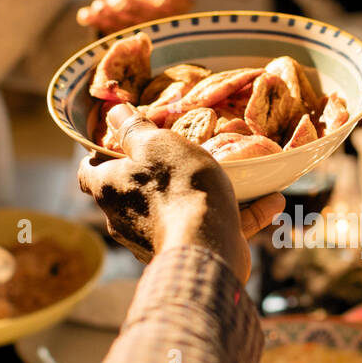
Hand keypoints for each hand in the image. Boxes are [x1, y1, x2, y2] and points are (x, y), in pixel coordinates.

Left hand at [77, 0, 203, 34]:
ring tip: (99, 5)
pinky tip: (85, 15)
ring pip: (132, 23)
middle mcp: (166, 16)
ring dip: (114, 16)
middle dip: (134, 6)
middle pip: (152, 14)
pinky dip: (98, 21)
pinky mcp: (125, 33)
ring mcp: (145, 27)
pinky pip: (113, 29)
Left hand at [78, 104, 283, 280]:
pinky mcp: (189, 253)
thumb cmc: (177, 187)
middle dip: (153, 176)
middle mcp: (124, 219)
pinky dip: (239, 215)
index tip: (122, 142)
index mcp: (109, 189)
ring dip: (203, 194)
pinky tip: (272, 202)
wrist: (206, 246)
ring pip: (177, 210)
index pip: (88, 172)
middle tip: (180, 154)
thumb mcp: (157, 144)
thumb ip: (135, 128)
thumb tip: (113, 110)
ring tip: (238, 177)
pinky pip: (213, 227)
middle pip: (132, 192)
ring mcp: (156, 239)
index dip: (101, 154)